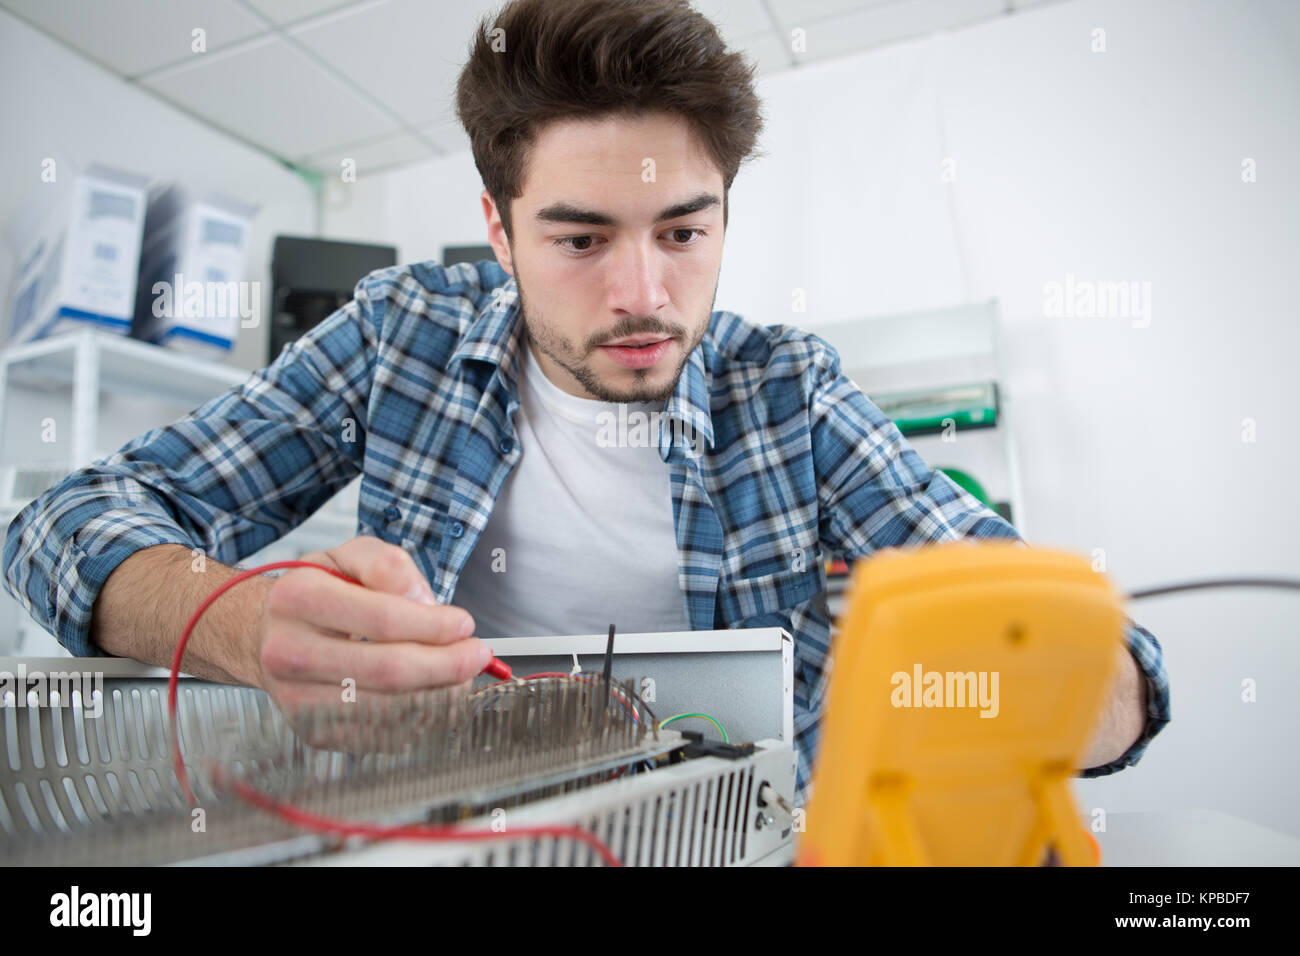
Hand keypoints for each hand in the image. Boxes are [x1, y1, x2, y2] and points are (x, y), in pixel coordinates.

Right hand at [254, 536, 486, 750]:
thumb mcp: (350, 556)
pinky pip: (382, 735)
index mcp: (299, 600)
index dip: (435, 625)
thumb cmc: (318, 593)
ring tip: (460, 674)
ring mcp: (299, 700)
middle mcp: (291, 653)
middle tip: (478, 655)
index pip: (383, 620)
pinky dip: (420, 719)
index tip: (465, 624)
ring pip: (389, 709)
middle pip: (389, 671)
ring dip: (440, 694)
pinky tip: (434, 696)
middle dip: (447, 665)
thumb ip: (389, 566)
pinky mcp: (315, 732)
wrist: (267, 636)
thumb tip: (425, 603)